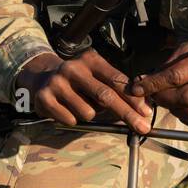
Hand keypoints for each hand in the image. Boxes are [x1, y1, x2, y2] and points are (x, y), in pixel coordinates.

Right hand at [14, 51, 153, 133]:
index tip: (146, 112)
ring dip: (90, 115)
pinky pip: (71, 119)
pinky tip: (67, 109)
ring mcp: (57, 83)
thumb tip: (142, 109)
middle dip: (126, 113)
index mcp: (90, 60)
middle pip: (105, 96)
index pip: (116, 80)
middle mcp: (73, 68)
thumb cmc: (78, 81)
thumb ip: (116, 89)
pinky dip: (73, 120)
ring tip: (81, 105)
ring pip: (88, 112)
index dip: (133, 98)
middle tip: (142, 127)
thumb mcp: (96, 76)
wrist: (41, 77)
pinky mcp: (44, 97)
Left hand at [126, 32, 187, 129]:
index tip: (136, 89)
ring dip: (175, 111)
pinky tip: (185, 107)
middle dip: (163, 99)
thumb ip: (166, 66)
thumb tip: (141, 83)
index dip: (153, 85)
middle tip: (155, 95)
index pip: (176, 76)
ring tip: (172, 100)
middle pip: (186, 99)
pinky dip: (187, 118)